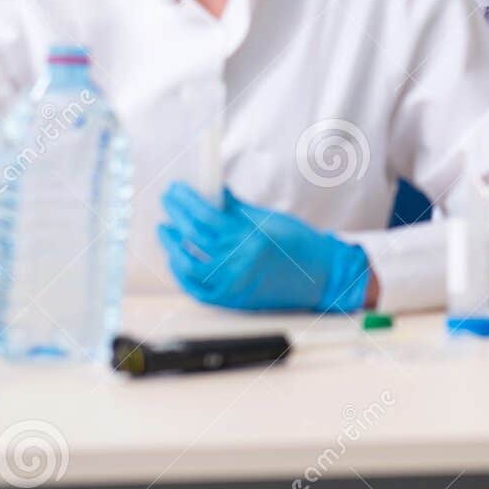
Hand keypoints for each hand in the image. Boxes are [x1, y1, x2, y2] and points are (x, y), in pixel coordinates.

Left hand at [157, 181, 370, 312]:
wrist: (322, 277)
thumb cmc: (299, 244)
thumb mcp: (269, 219)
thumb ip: (236, 208)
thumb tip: (211, 191)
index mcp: (251, 239)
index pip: (206, 218)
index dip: (187, 201)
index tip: (177, 188)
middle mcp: (240, 264)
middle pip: (194, 237)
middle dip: (177, 215)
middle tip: (169, 199)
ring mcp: (234, 285)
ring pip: (189, 264)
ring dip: (172, 245)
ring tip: (167, 228)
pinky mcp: (232, 300)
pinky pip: (196, 288)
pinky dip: (181, 272)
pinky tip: (176, 257)